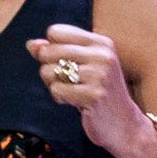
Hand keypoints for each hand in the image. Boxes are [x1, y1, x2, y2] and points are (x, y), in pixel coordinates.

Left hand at [28, 23, 156, 157]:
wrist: (125, 125)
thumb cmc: (99, 93)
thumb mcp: (82, 66)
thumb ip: (56, 52)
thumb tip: (31, 44)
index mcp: (101, 42)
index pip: (55, 32)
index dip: (51, 49)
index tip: (65, 63)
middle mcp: (102, 55)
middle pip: (49, 51)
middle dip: (49, 69)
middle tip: (66, 81)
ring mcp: (99, 75)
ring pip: (49, 71)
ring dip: (53, 85)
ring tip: (72, 92)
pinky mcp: (94, 95)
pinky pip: (56, 90)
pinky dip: (60, 98)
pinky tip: (75, 102)